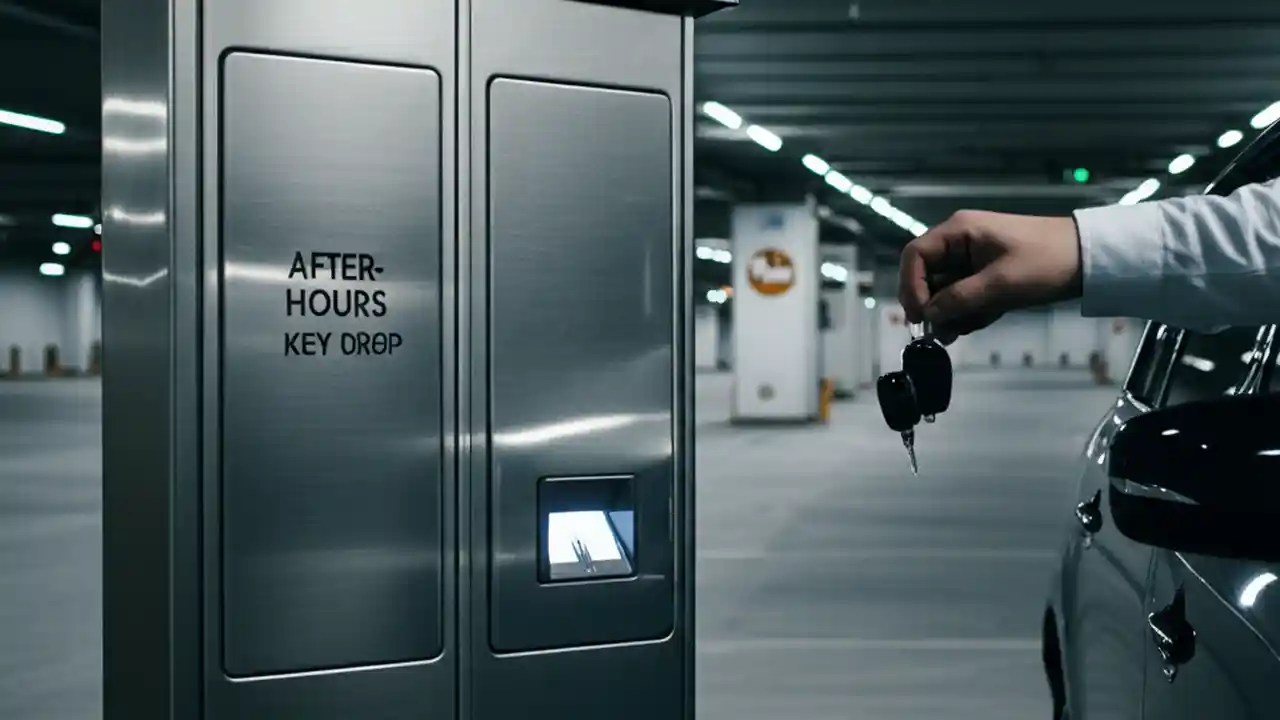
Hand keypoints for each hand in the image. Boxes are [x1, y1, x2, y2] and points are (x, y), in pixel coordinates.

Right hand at [898, 210, 1082, 340]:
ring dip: (951, 312)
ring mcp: (973, 258)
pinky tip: (982, 320)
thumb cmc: (1044, 263)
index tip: (920, 316)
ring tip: (966, 328)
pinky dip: (968, 310)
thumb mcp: (999, 284)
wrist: (1088, 259)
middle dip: (933, 305)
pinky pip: (964, 294)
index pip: (915, 256)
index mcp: (958, 231)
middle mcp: (960, 241)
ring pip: (945, 288)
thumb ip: (958, 300)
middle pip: (927, 275)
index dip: (911, 286)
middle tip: (941, 332)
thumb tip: (928, 316)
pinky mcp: (986, 272)